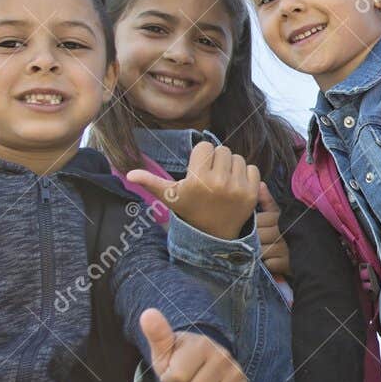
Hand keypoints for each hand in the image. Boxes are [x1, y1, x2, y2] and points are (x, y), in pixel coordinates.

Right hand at [127, 142, 260, 240]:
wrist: (213, 235)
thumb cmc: (190, 210)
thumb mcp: (169, 197)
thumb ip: (150, 183)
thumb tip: (128, 174)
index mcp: (197, 180)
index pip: (205, 146)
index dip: (201, 157)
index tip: (199, 170)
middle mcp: (218, 182)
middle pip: (222, 150)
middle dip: (216, 160)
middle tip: (211, 177)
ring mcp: (237, 188)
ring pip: (238, 157)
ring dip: (231, 166)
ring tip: (222, 181)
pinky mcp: (252, 193)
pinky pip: (252, 168)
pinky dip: (245, 174)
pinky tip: (235, 186)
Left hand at [141, 307, 250, 381]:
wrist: (202, 362)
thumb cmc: (178, 358)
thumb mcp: (164, 348)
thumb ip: (157, 333)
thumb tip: (147, 313)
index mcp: (203, 345)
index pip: (177, 378)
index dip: (169, 380)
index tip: (173, 372)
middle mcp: (225, 357)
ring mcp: (237, 375)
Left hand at [255, 183, 289, 278]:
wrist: (317, 252)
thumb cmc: (294, 230)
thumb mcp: (282, 215)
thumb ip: (268, 201)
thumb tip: (260, 184)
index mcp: (280, 218)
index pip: (257, 221)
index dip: (252, 227)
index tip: (254, 231)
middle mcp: (283, 231)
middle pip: (256, 236)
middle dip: (253, 241)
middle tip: (254, 244)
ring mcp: (285, 248)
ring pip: (260, 250)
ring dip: (259, 253)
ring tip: (261, 253)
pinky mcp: (287, 263)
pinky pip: (268, 264)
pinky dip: (267, 265)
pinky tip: (271, 262)